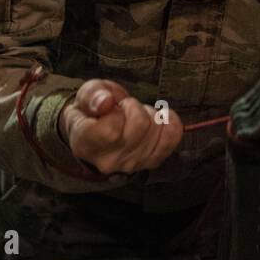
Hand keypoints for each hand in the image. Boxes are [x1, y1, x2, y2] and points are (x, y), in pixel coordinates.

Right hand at [58, 79, 182, 175]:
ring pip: (156, 128)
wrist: (98, 132)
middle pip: (140, 125)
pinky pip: (173, 135)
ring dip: (149, 114)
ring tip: (134, 117)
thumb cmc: (91, 111)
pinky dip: (169, 121)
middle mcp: (109, 161)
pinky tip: (157, 118)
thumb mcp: (85, 95)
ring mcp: (132, 164)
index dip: (116, 111)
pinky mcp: (152, 161)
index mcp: (87, 144)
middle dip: (134, 107)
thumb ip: (93, 96)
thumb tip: (106, 101)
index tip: (110, 107)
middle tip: (123, 109)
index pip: (112, 130)